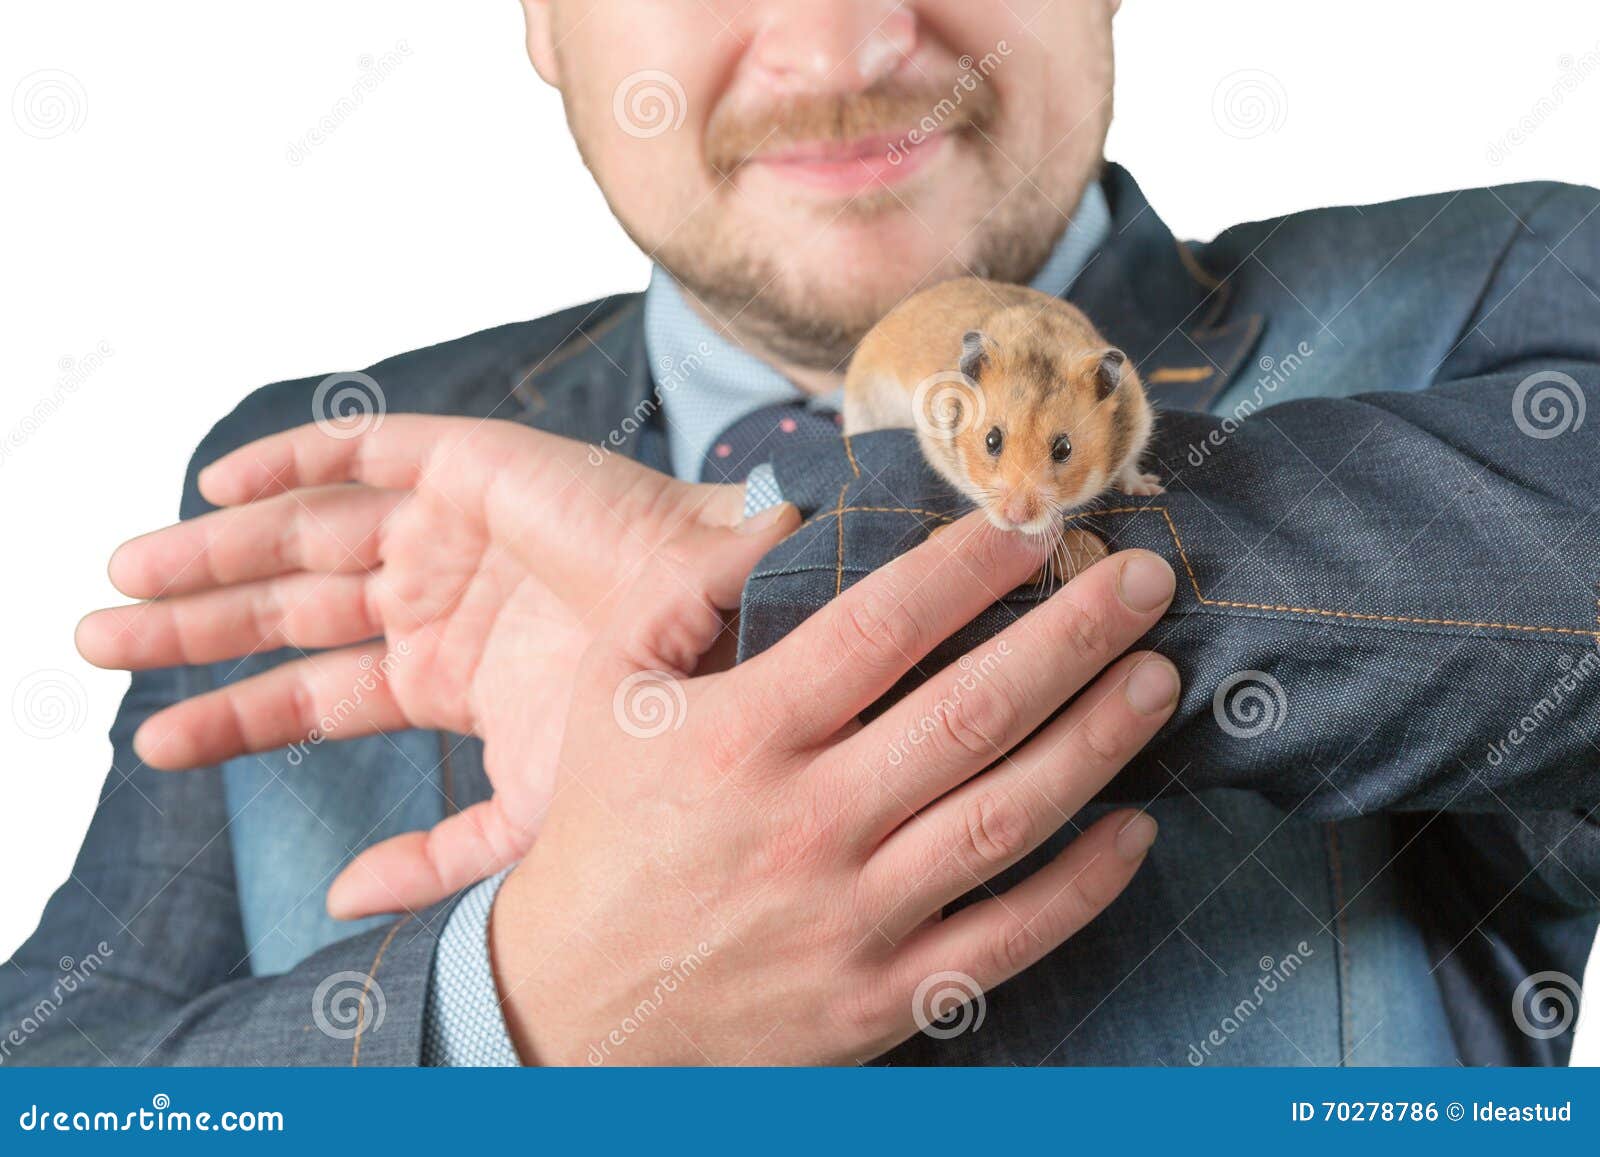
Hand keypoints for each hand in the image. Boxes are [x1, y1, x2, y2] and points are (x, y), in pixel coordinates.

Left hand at [74, 416, 798, 916]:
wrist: (734, 640)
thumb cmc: (650, 727)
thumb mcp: (529, 812)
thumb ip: (439, 856)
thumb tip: (340, 897)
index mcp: (448, 675)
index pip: (314, 694)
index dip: (232, 716)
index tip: (152, 746)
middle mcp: (437, 600)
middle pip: (288, 610)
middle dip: (192, 626)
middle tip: (96, 640)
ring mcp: (450, 532)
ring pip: (304, 533)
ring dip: (215, 551)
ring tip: (128, 571)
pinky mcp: (473, 467)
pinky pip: (363, 449)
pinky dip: (290, 459)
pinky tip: (217, 486)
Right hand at [490, 512, 1179, 1064]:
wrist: (577, 1007)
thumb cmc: (603, 830)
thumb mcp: (609, 687)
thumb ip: (687, 587)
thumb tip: (786, 516)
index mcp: (743, 733)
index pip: (881, 624)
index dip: (970, 565)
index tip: (1036, 522)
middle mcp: (807, 822)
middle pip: (971, 711)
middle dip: (1074, 636)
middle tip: (1146, 583)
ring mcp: (851, 917)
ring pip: (1006, 817)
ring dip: (1097, 741)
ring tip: (1157, 678)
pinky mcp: (883, 995)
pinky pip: (1008, 937)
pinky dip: (1084, 886)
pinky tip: (1136, 828)